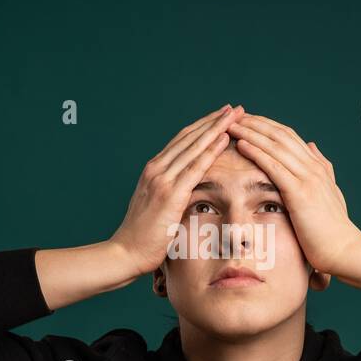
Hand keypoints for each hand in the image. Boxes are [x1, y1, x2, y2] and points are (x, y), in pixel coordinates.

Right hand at [109, 104, 245, 276]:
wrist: (124, 253)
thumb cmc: (142, 238)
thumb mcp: (155, 209)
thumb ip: (169, 197)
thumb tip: (185, 195)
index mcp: (153, 171)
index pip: (182, 141)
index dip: (202, 127)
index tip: (221, 116)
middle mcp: (156, 169)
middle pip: (189, 136)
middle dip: (213, 120)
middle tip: (234, 108)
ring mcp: (162, 179)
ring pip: (194, 145)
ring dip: (216, 128)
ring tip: (235, 115)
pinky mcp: (169, 194)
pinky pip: (195, 167)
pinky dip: (211, 150)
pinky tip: (225, 138)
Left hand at [225, 114, 360, 275]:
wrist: (346, 251)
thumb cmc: (334, 231)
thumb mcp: (330, 194)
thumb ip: (323, 169)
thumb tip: (312, 147)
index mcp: (318, 167)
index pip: (289, 137)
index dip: (267, 125)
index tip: (248, 119)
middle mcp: (314, 167)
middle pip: (280, 135)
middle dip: (256, 123)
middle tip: (233, 115)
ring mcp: (308, 178)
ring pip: (276, 145)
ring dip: (252, 131)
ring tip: (232, 123)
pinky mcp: (300, 193)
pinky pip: (274, 166)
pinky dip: (257, 152)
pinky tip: (241, 143)